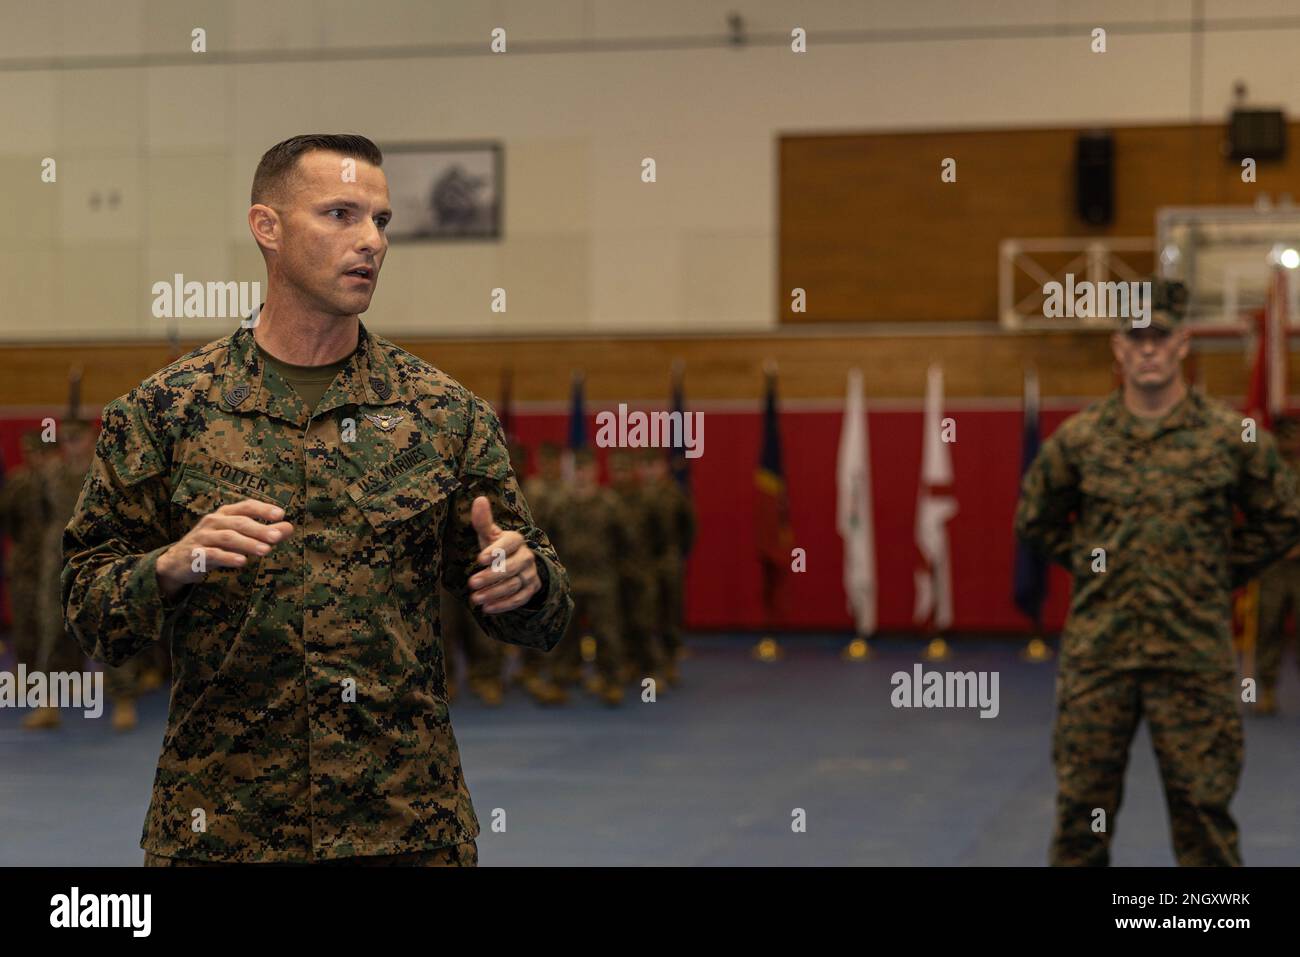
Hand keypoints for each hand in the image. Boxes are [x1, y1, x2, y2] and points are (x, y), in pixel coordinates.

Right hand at [156, 499, 294, 598]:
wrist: (177, 562)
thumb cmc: (214, 545)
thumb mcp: (238, 537)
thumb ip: (263, 532)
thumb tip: (289, 527)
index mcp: (225, 514)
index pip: (246, 506)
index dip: (263, 509)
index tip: (281, 514)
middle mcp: (213, 522)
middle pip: (239, 523)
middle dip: (259, 529)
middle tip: (277, 537)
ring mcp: (203, 537)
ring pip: (227, 537)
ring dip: (247, 543)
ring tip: (266, 550)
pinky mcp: (195, 554)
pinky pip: (212, 554)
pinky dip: (227, 557)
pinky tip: (242, 562)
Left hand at [467, 496, 540, 613]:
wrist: (516, 564)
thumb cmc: (496, 547)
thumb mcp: (489, 535)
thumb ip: (483, 521)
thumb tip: (479, 499)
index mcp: (516, 540)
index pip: (510, 544)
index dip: (496, 551)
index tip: (479, 559)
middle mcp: (526, 556)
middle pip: (511, 567)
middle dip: (491, 576)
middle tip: (471, 583)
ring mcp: (530, 574)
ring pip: (515, 584)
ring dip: (495, 593)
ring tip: (475, 599)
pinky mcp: (531, 589)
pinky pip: (520, 598)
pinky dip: (504, 604)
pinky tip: (488, 608)